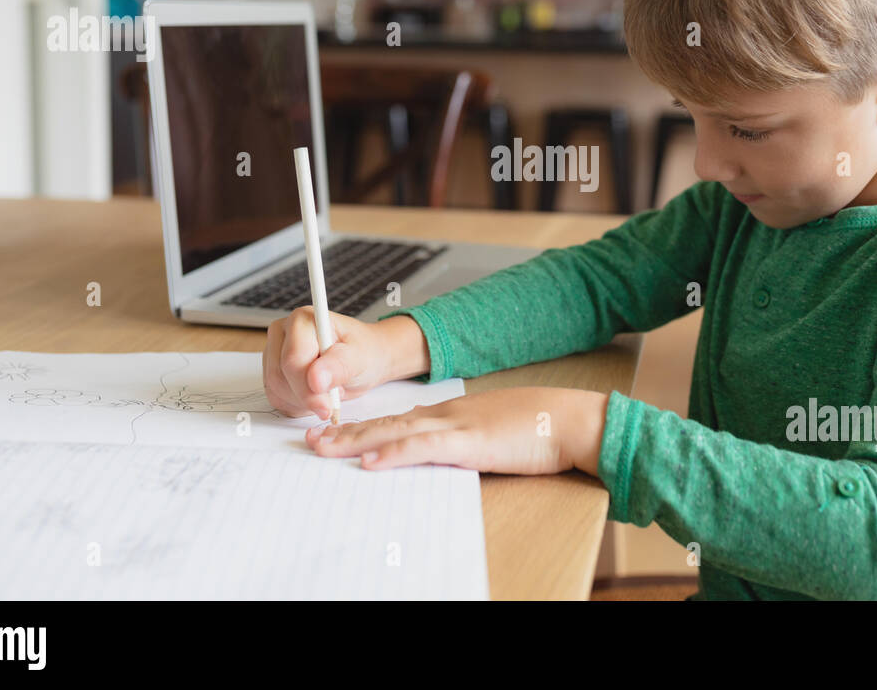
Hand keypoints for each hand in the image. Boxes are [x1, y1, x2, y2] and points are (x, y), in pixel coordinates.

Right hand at [263, 307, 419, 419]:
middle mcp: (283, 333)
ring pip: (275, 389)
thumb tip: (316, 379)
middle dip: (307, 396)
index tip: (326, 406)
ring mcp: (274, 352)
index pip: (292, 360)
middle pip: (279, 377)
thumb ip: (339, 366)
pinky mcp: (273, 371)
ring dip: (303, 402)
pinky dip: (297, 406)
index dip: (306, 388)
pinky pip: (276, 398)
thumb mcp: (360, 357)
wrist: (363, 359)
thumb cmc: (363, 352)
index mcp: (303, 320)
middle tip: (333, 399)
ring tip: (328, 392)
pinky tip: (316, 397)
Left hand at [305, 387, 609, 476]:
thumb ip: (463, 440)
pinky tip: (371, 462)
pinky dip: (395, 454)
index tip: (331, 431)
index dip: (362, 426)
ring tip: (322, 448)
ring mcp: (456, 427)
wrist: (569, 419)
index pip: (397, 420)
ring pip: (395, 432)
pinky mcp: (470, 443)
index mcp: (451, 414)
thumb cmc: (538, 429)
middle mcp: (446, 415)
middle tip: (307, 439)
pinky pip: (424, 449)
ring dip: (355, 440)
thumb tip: (439, 451)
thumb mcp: (492, 432)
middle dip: (344, 432)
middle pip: (386, 423)